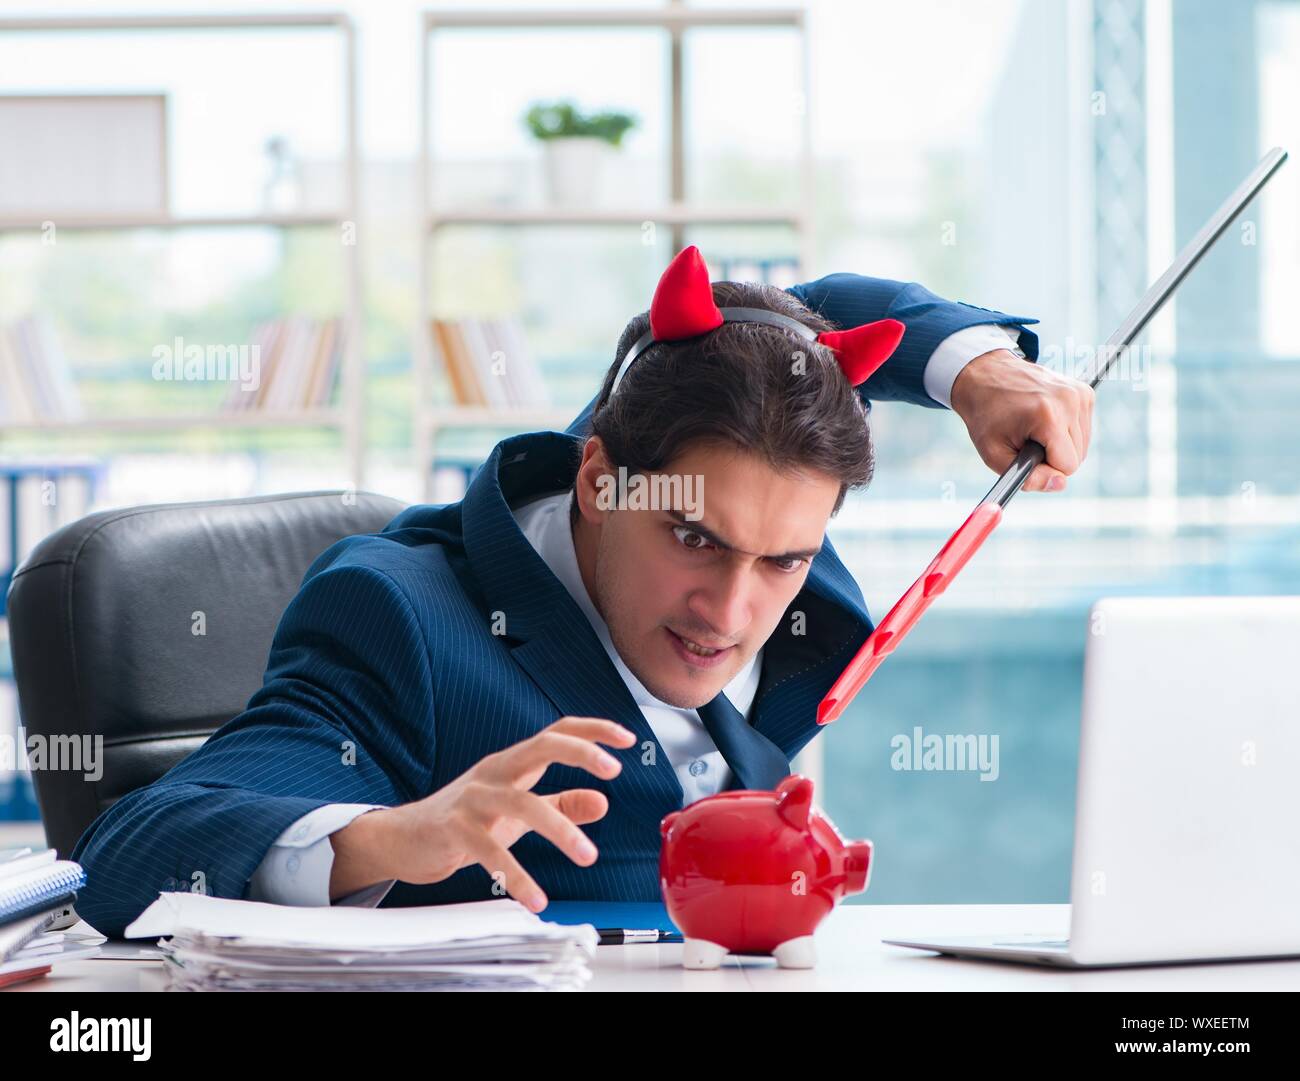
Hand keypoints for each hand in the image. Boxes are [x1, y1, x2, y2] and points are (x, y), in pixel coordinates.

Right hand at [329, 717, 636, 910]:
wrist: (405, 839)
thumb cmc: (466, 819)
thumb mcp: (519, 809)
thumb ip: (561, 803)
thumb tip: (603, 801)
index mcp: (513, 763)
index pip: (557, 732)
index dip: (592, 731)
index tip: (627, 738)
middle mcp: (495, 771)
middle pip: (541, 745)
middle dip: (580, 753)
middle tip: (613, 771)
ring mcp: (473, 797)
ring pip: (522, 802)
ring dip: (560, 829)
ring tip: (587, 856)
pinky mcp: (454, 829)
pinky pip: (490, 852)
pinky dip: (516, 876)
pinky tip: (537, 898)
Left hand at [949, 348, 1094, 492]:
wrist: (986, 376)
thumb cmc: (987, 417)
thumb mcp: (994, 454)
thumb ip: (1027, 477)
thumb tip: (1059, 484)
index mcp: (1048, 416)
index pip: (1068, 465)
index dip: (1046, 469)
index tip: (1026, 456)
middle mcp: (1069, 401)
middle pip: (1078, 457)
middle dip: (1053, 458)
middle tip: (1027, 441)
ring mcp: (1079, 394)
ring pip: (1083, 444)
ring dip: (1060, 445)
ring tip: (1034, 429)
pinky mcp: (1084, 391)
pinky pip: (1083, 428)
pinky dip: (1066, 432)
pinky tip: (1045, 420)